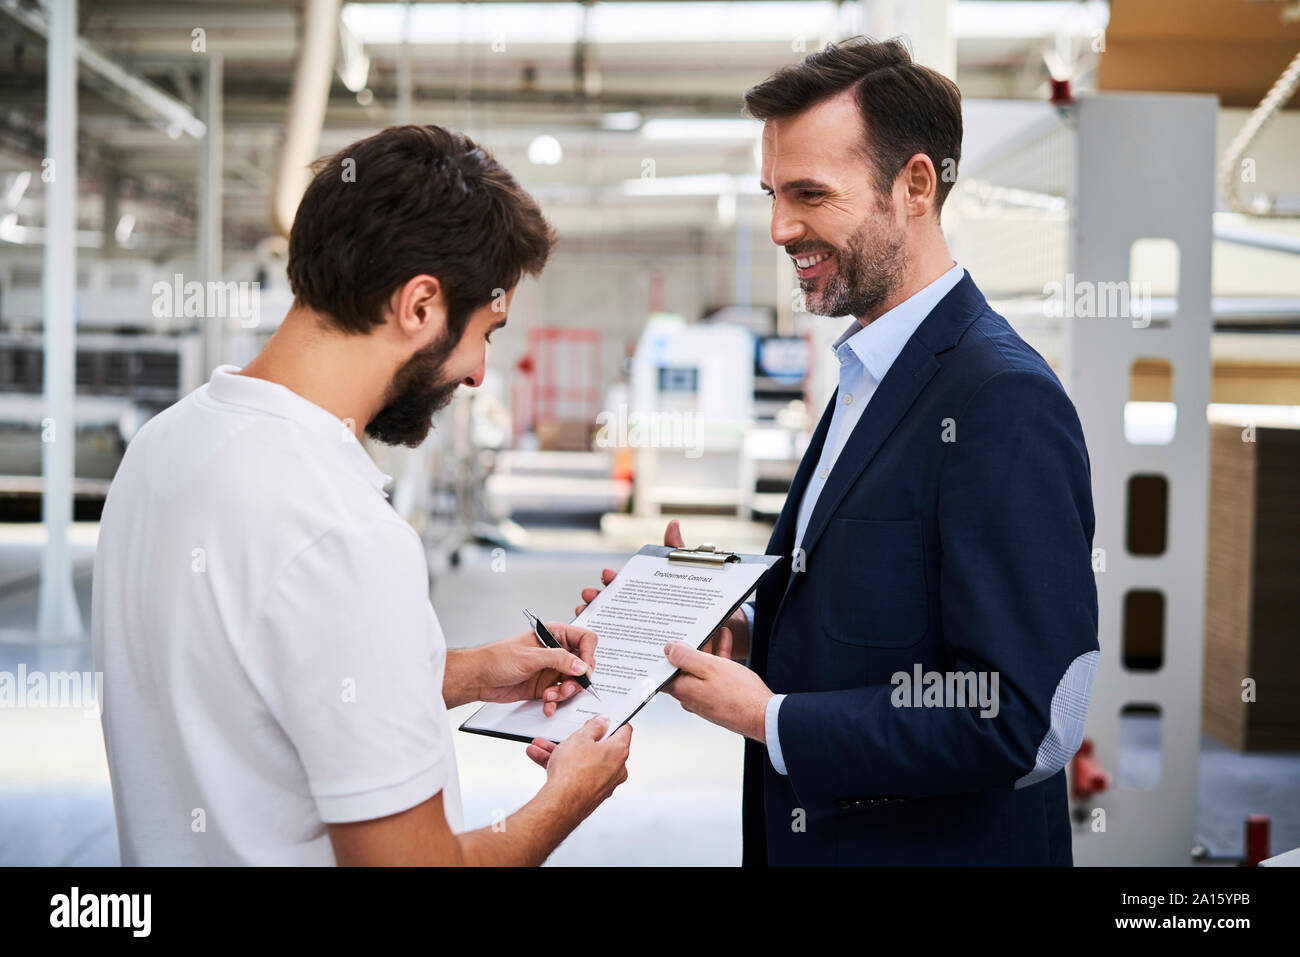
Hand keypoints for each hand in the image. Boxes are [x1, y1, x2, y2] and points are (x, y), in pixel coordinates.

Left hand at [474, 624, 596, 716]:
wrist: (479, 678)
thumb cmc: (497, 659)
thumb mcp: (530, 657)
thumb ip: (558, 660)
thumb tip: (581, 665)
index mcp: (554, 635)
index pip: (585, 640)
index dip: (589, 654)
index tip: (584, 669)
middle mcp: (556, 652)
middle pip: (583, 665)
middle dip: (576, 680)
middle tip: (565, 687)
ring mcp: (551, 670)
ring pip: (573, 683)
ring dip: (564, 693)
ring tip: (550, 696)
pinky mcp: (546, 686)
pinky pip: (560, 696)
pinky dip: (555, 702)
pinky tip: (546, 704)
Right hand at [532, 715, 631, 820]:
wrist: (561, 805)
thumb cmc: (573, 772)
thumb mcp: (580, 738)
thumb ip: (593, 726)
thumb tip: (602, 721)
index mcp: (619, 751)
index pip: (623, 730)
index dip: (611, 722)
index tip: (600, 720)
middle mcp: (617, 769)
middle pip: (599, 747)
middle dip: (577, 740)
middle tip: (565, 735)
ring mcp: (604, 783)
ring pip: (583, 761)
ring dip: (562, 753)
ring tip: (541, 747)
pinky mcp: (592, 794)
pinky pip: (578, 775)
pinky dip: (563, 767)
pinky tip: (542, 759)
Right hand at [574, 519, 739, 658]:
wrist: (729, 626)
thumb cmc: (706, 598)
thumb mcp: (692, 574)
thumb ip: (679, 551)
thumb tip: (673, 524)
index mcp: (647, 593)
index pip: (624, 585)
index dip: (612, 580)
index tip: (607, 575)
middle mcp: (640, 612)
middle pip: (613, 605)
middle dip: (597, 598)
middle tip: (589, 595)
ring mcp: (645, 632)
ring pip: (617, 628)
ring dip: (600, 622)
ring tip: (590, 615)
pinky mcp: (654, 653)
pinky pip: (634, 652)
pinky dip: (618, 649)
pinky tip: (611, 648)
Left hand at [661, 640, 772, 741]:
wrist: (764, 717)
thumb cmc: (738, 693)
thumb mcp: (710, 666)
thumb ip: (686, 656)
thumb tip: (668, 649)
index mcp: (683, 690)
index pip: (663, 672)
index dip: (664, 654)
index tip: (668, 639)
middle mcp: (691, 697)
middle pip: (683, 668)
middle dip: (689, 647)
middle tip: (692, 629)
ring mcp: (705, 699)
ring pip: (701, 669)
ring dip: (706, 649)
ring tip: (712, 629)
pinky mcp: (719, 699)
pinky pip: (714, 675)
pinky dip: (718, 659)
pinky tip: (724, 640)